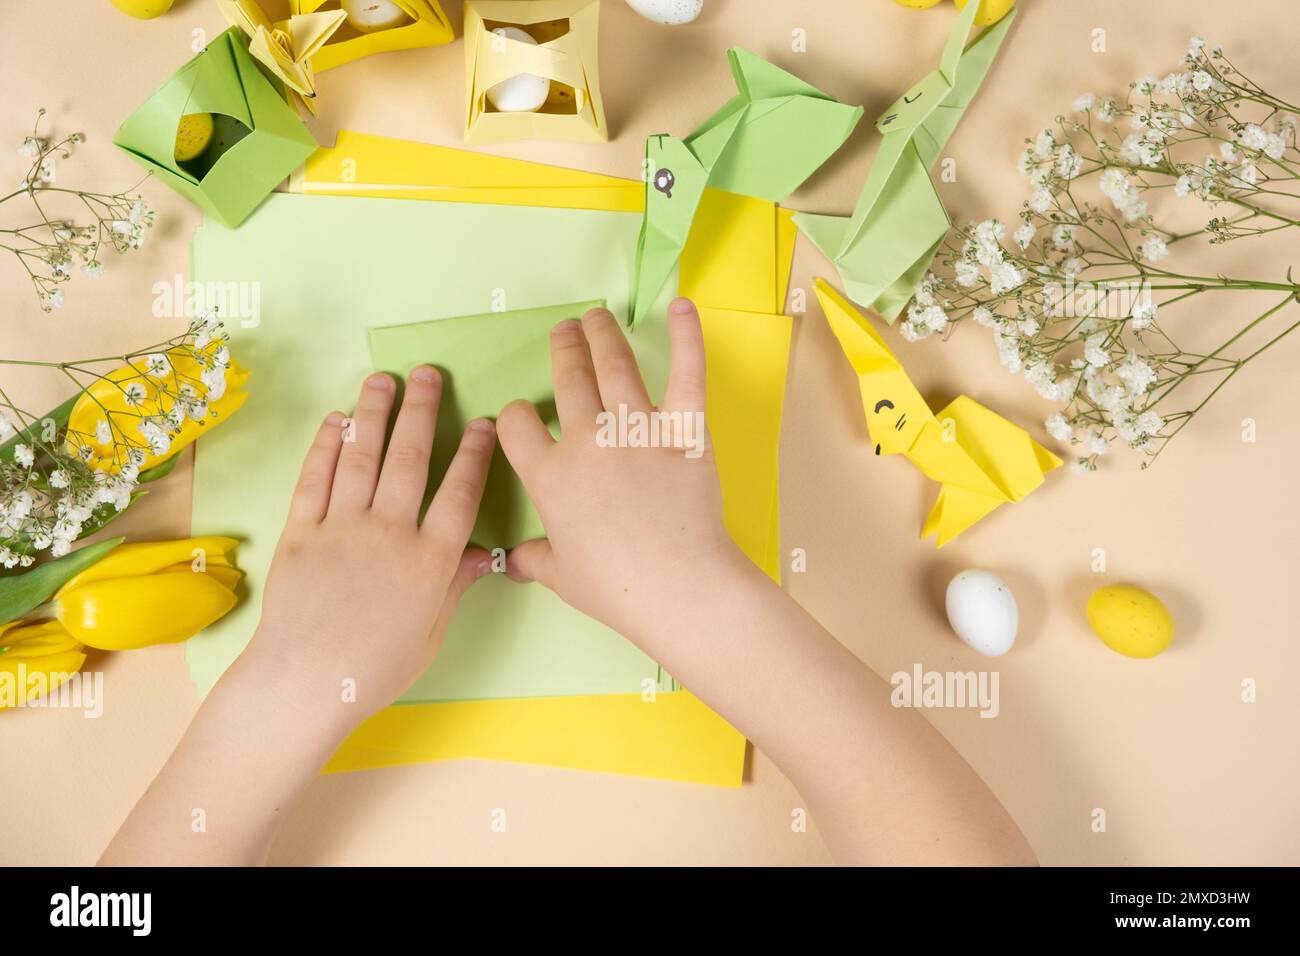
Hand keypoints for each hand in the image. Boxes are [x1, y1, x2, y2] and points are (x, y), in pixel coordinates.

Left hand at [241, 366, 495, 728]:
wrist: (305, 683)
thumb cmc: (374, 670)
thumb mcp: (430, 634)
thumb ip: (453, 586)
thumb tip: (481, 554)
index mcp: (430, 561)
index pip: (460, 492)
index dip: (475, 453)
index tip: (484, 423)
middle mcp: (390, 534)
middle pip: (411, 459)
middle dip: (422, 411)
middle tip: (429, 374)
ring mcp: (342, 529)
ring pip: (363, 457)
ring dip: (374, 413)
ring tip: (383, 379)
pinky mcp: (301, 533)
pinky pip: (316, 479)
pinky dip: (326, 446)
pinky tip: (336, 420)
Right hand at [496, 299, 750, 650]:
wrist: (679, 587)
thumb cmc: (617, 589)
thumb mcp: (561, 577)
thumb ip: (534, 559)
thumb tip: (513, 561)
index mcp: (549, 477)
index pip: (516, 426)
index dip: (515, 416)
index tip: (522, 414)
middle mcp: (587, 443)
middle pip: (567, 380)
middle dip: (562, 350)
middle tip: (564, 331)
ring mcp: (636, 432)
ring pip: (613, 366)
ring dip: (601, 334)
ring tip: (596, 316)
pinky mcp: (684, 432)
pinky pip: (686, 375)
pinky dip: (687, 337)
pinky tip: (682, 307)